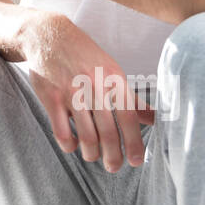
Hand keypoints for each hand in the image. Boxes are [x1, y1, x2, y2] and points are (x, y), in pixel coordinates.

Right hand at [19, 12, 154, 171]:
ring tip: (93, 157)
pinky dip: (68, 144)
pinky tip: (72, 146)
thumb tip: (154, 119)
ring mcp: (71, 92)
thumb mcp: (111, 71)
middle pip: (108, 131)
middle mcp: (94, 86)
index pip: (129, 118)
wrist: (49, 37)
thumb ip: (131, 98)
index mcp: (113, 80)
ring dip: (91, 153)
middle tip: (114, 167)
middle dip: (113, 155)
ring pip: (86, 135)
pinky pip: (61, 130)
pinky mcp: (51, 97)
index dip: (134, 142)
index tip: (136, 161)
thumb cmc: (84, 57)